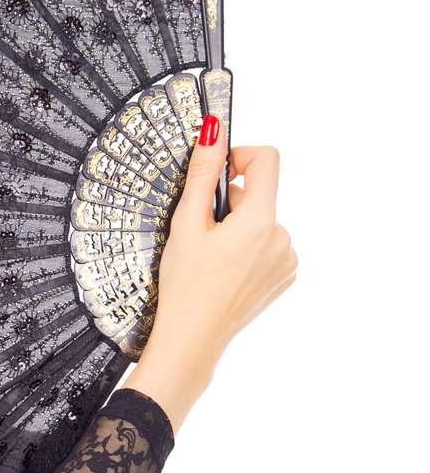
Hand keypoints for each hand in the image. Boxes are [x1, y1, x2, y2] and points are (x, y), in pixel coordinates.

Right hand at [125, 129, 298, 434]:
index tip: (219, 172)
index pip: (267, 159)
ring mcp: (287, 260)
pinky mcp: (284, 277)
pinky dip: (248, 250)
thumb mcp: (186, 224)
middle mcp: (282, 238)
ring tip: (211, 257)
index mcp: (261, 221)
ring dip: (238, 228)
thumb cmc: (185, 288)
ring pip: (262, 222)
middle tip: (201, 230)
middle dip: (231, 203)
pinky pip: (268, 247)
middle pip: (260, 195)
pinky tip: (225, 272)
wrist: (193, 341)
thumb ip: (202, 173)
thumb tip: (213, 131)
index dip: (241, 156)